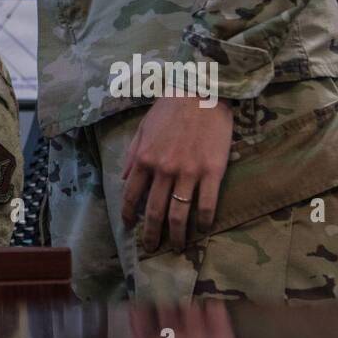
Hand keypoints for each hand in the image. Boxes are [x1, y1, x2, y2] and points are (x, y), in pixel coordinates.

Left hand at [121, 95, 231, 252]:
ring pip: (180, 214)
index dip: (129, 215)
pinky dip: (204, 223)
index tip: (129, 226)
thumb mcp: (144, 127)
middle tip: (151, 247)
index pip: (131, 195)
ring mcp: (188, 172)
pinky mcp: (212, 172)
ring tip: (177, 247)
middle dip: (151, 234)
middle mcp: (164, 169)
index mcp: (145, 158)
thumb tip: (125, 178)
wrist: (202, 90)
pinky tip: (203, 231)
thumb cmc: (171, 106)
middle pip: (155, 212)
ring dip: (177, 236)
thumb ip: (133, 154)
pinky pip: (207, 206)